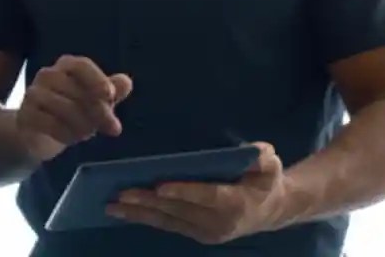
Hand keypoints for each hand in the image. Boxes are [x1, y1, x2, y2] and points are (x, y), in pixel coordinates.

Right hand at [16, 55, 132, 161]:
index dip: (96, 79)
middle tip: (111, 128)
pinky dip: (64, 133)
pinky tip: (72, 139)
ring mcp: (32, 94)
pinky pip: (46, 122)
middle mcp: (47, 75)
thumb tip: (126, 83)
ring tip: (88, 133)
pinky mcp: (25, 116)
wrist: (41, 134)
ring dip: (81, 123)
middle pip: (74, 88)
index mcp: (67, 65)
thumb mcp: (98, 102)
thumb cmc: (75, 111)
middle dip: (97, 111)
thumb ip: (112, 91)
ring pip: (60, 105)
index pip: (81, 65)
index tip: (110, 95)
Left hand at [107, 142, 291, 244]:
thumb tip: (255, 150)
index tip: (160, 187)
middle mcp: (218, 223)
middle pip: (179, 211)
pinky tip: (124, 211)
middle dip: (148, 202)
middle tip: (121, 192)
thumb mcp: (271, 165)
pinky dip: (145, 218)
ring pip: (168, 221)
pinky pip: (168, 225)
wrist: (271, 211)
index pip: (206, 197)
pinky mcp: (196, 235)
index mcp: (236, 204)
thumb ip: (263, 157)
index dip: (183, 192)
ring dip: (139, 213)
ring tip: (112, 205)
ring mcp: (205, 233)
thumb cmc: (267, 181)